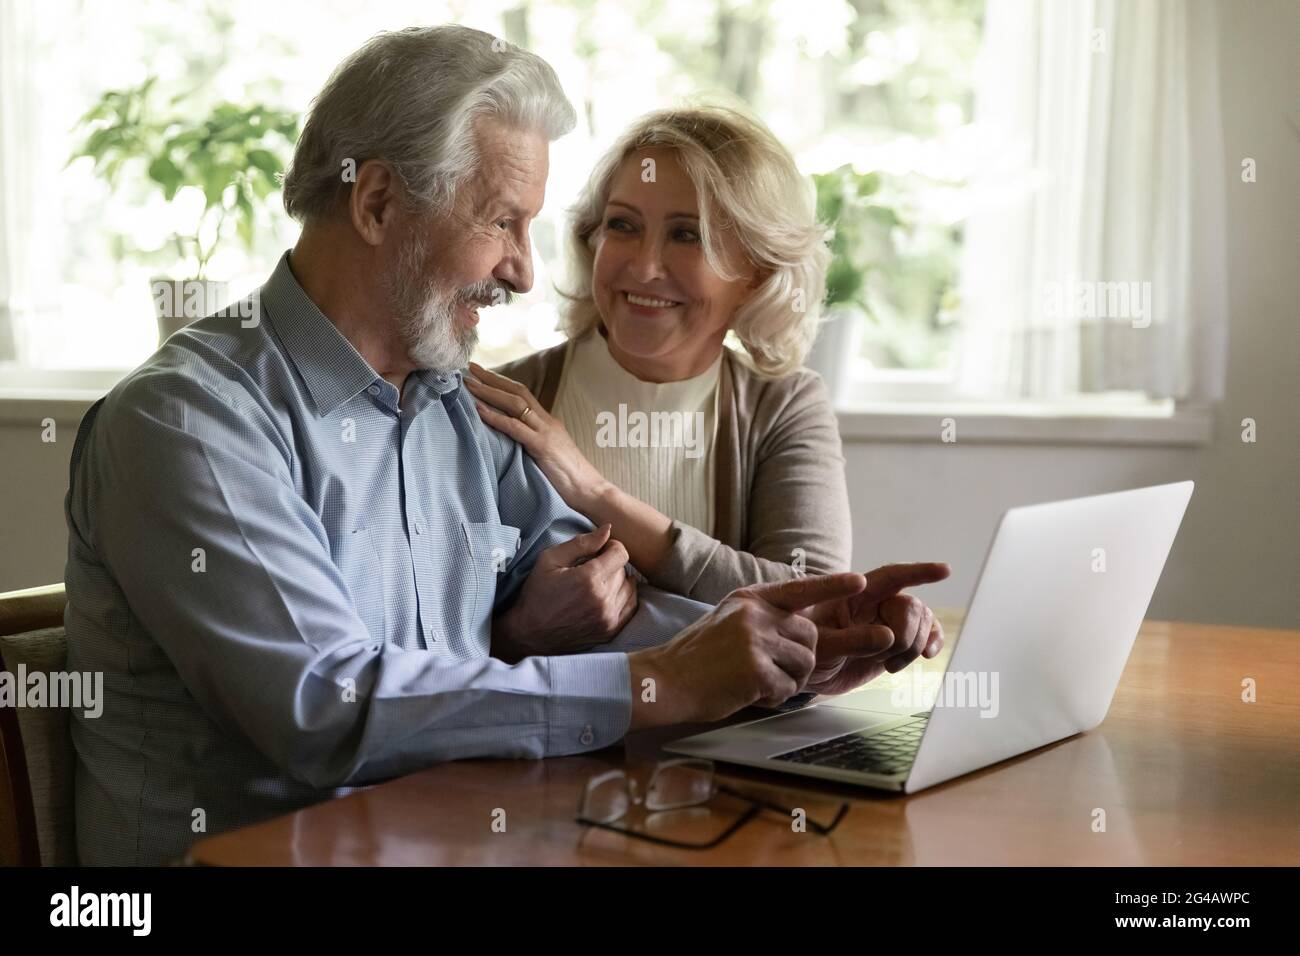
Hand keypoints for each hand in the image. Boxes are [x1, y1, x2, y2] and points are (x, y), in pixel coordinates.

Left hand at [465, 363, 606, 508]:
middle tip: (470, 368)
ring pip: (515, 404)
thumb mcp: (549, 454)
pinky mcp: (543, 446)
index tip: (481, 374)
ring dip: (489, 392)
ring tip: (469, 385)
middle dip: (492, 379)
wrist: (591, 491)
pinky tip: (479, 410)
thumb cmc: (570, 479)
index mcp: (548, 422)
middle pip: (517, 392)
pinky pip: (516, 427)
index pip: (523, 394)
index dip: (502, 382)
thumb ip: (533, 443)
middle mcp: (547, 422)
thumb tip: (512, 442)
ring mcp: (546, 432)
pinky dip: (495, 417)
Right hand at [492, 524, 637, 661]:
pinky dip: (624, 597)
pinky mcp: (610, 631)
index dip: (611, 547)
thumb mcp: (550, 559)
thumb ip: (582, 543)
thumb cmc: (537, 593)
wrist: (530, 633)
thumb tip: (608, 529)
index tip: (599, 551)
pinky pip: (631, 606)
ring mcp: (608, 618)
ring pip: (629, 587)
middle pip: (623, 570)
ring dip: (617, 581)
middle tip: (591, 568)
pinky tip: (608, 595)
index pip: (620, 553)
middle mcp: (602, 600)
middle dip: (610, 564)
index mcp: (588, 579)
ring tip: (597, 583)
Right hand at [627, 573, 893, 728]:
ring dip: (788, 680)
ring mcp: (755, 639)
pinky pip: (788, 689)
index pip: (800, 589)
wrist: (665, 679)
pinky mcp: (754, 669)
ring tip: (755, 681)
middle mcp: (755, 613)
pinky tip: (747, 693)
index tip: (860, 582)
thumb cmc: (697, 657)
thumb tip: (801, 628)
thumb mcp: (729, 620)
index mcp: (750, 598)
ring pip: (804, 663)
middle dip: (801, 659)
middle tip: (772, 672)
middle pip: (809, 635)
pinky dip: (773, 698)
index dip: (832, 586)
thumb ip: (762, 618)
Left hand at [802, 563, 950, 694]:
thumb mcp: (820, 644)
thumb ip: (852, 640)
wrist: (802, 673)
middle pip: (910, 605)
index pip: (890, 577)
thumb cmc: (803, 649)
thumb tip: (889, 636)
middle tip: (887, 655)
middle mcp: (874, 606)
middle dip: (907, 632)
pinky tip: (928, 656)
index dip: (917, 572)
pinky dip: (930, 644)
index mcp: (854, 595)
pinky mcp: (894, 646)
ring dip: (914, 645)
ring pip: (921, 622)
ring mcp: (886, 625)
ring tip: (890, 664)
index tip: (944, 570)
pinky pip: (923, 638)